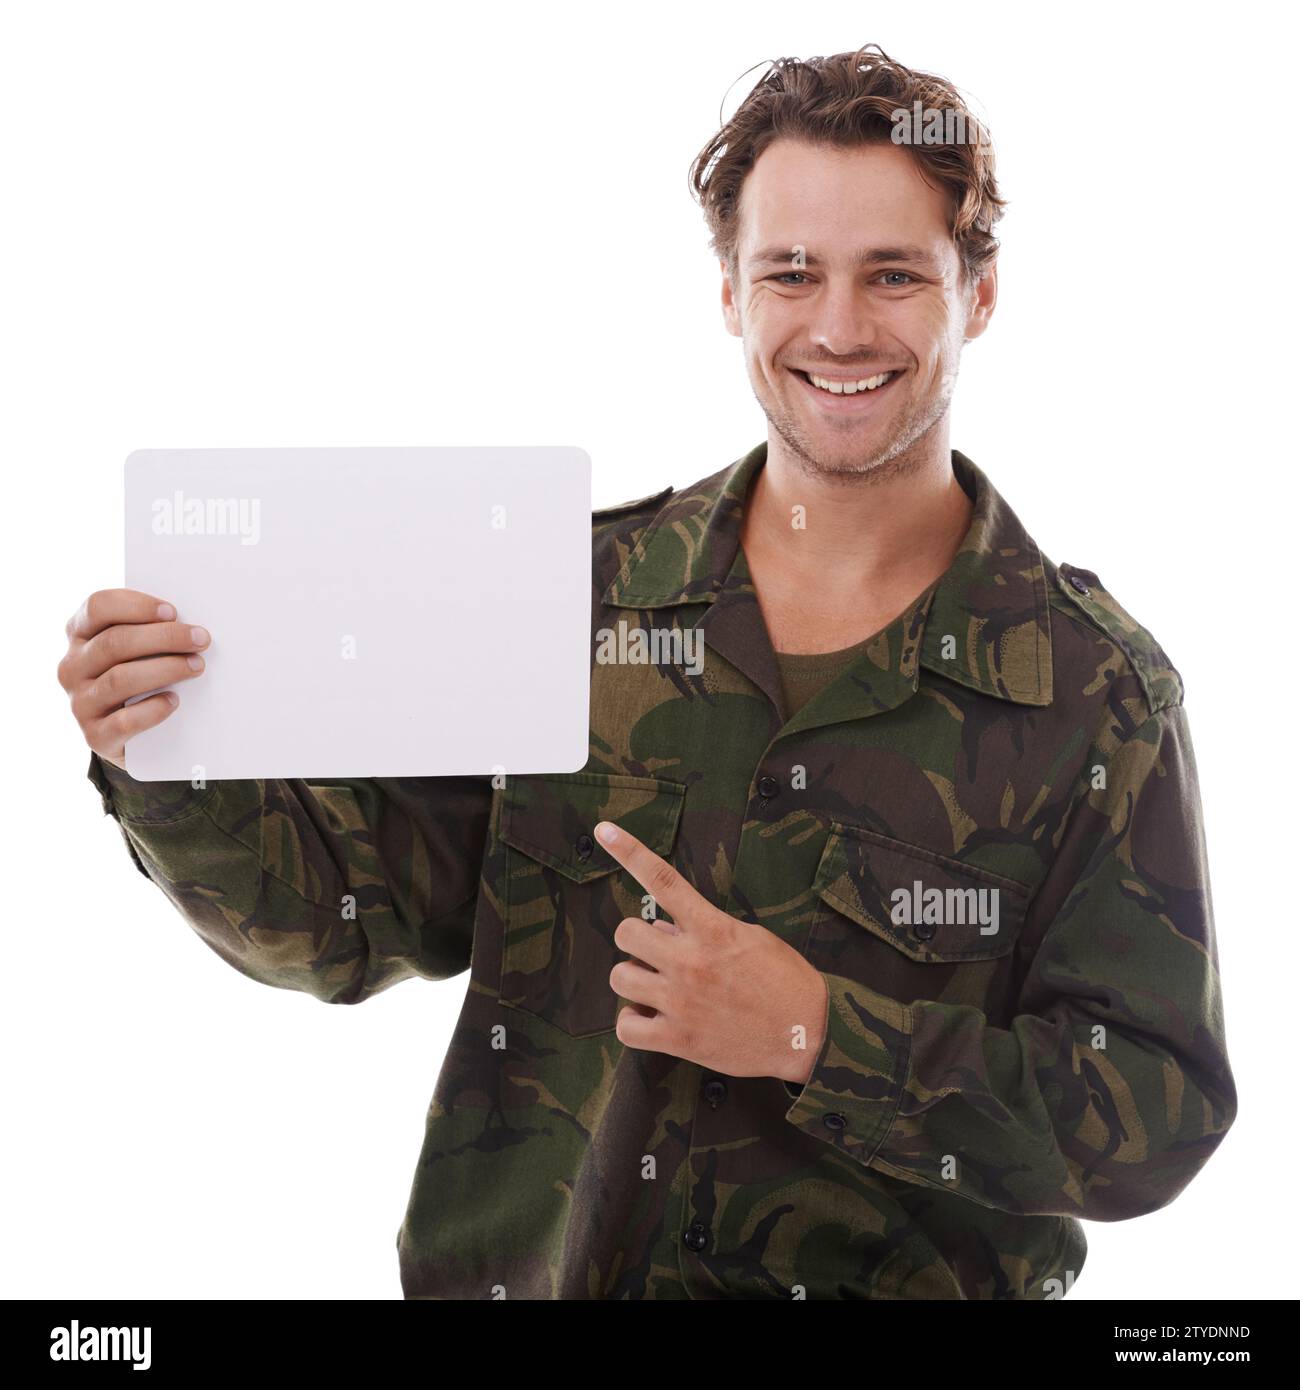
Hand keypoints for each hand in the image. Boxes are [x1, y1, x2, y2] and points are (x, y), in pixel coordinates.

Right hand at [58, 589, 210, 770]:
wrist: (126, 732)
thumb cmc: (137, 676)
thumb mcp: (135, 650)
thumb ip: (149, 631)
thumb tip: (189, 626)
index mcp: (80, 634)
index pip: (98, 607)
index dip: (136, 606)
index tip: (173, 612)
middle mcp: (72, 667)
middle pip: (114, 642)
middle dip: (164, 637)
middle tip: (200, 639)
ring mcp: (80, 702)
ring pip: (120, 679)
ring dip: (165, 669)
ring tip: (196, 666)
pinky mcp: (95, 735)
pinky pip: (125, 720)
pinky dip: (154, 709)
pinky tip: (174, 700)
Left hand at [595, 818, 828, 1084]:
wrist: (808, 1036)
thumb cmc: (786, 982)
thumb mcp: (754, 939)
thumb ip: (707, 929)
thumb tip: (663, 927)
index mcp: (713, 930)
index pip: (664, 881)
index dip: (630, 852)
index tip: (604, 831)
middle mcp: (691, 962)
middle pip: (626, 932)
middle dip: (636, 940)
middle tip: (656, 953)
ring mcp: (681, 1002)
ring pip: (619, 977)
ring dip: (634, 978)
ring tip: (656, 987)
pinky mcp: (679, 1040)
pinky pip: (626, 1026)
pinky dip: (633, 1022)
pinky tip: (651, 1018)